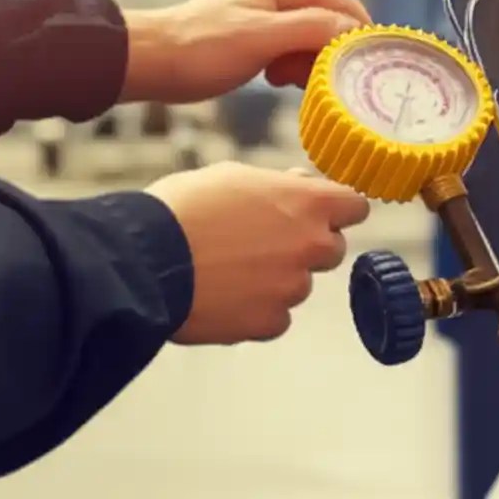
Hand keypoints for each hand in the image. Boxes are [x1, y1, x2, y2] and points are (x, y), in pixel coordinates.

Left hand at [121, 0, 371, 103]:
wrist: (152, 63)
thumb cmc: (200, 48)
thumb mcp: (262, 38)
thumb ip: (312, 29)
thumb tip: (354, 32)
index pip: (343, 5)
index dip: (356, 37)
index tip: (358, 71)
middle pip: (331, 23)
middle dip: (327, 54)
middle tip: (307, 78)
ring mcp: (270, 11)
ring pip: (314, 40)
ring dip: (308, 64)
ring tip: (284, 78)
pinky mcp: (261, 32)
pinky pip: (296, 50)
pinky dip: (293, 67)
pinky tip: (275, 78)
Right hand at [146, 161, 370, 344]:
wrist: (143, 260)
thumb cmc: (183, 208)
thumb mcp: (233, 176)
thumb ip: (278, 186)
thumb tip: (301, 184)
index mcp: (309, 203)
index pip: (355, 207)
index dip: (337, 210)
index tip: (320, 214)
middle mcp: (312, 246)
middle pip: (332, 249)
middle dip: (306, 247)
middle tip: (262, 244)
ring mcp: (294, 287)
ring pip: (299, 285)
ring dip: (276, 280)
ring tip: (228, 270)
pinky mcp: (270, 322)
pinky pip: (275, 317)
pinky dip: (256, 310)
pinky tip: (223, 297)